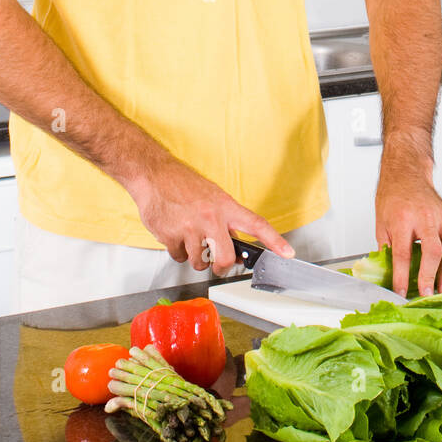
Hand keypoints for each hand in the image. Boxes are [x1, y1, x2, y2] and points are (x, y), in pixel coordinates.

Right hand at [128, 155, 293, 274]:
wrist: (153, 175)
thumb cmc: (182, 184)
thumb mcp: (213, 197)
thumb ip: (226, 220)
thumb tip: (236, 244)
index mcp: (225, 206)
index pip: (256, 224)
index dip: (274, 240)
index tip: (287, 253)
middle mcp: (210, 218)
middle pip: (226, 259)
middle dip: (221, 266)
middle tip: (217, 262)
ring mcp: (190, 228)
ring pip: (199, 262)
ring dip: (195, 256)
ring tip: (189, 236)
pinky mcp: (171, 236)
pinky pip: (179, 257)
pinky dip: (177, 251)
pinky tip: (175, 234)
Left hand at [375, 143, 441, 297]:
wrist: (407, 173)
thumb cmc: (392, 195)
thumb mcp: (381, 222)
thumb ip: (387, 247)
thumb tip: (390, 272)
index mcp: (402, 219)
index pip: (403, 254)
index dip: (402, 276)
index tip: (401, 292)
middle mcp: (424, 217)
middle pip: (432, 251)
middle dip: (429, 276)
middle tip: (426, 293)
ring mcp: (440, 218)